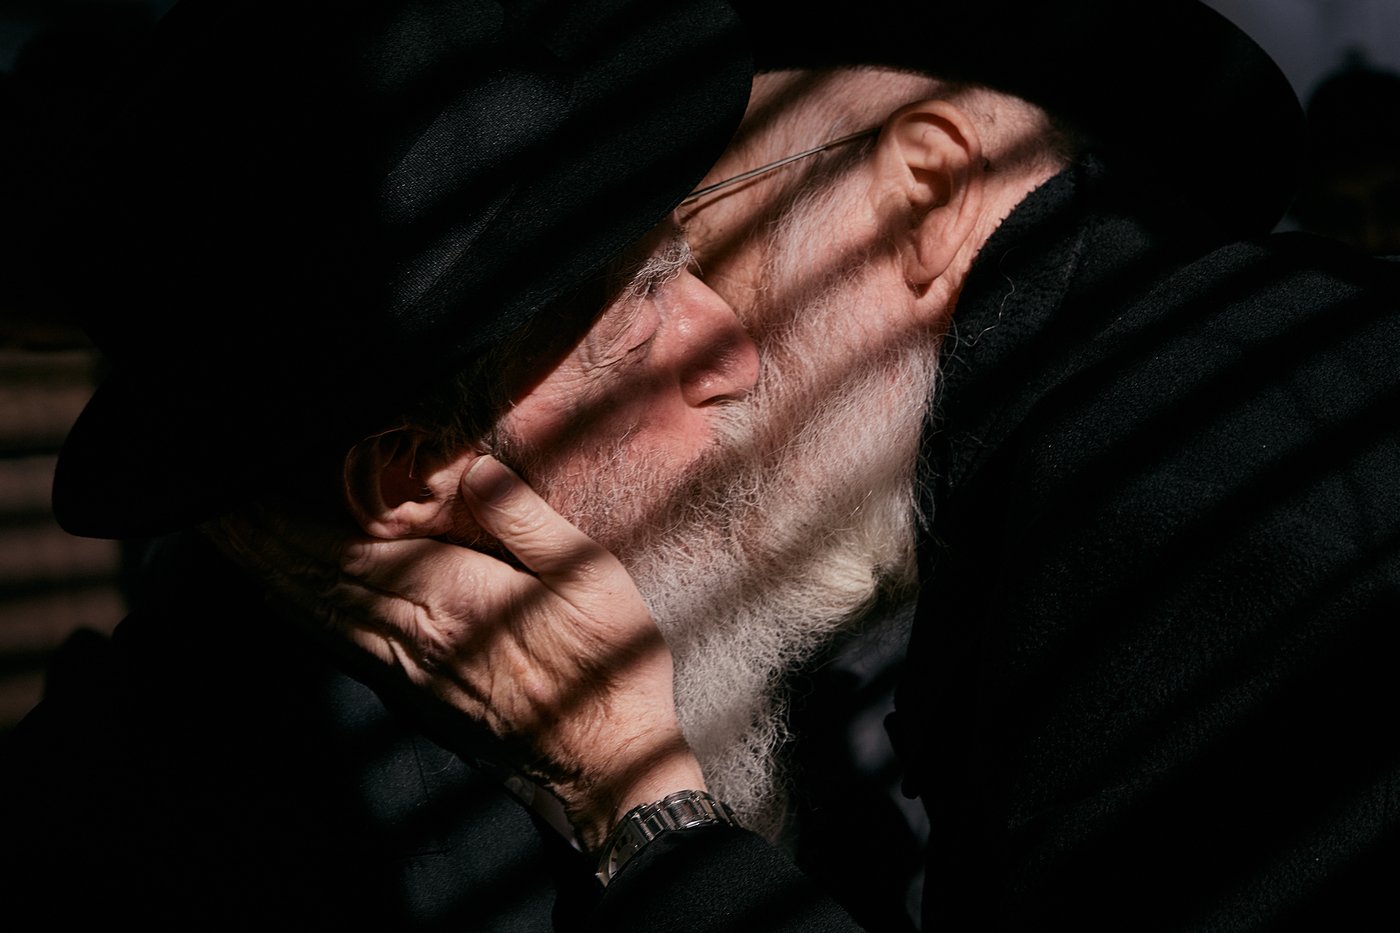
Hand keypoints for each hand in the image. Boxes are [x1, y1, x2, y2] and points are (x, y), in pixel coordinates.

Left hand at [209, 455, 704, 850]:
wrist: (602, 762)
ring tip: (230, 538)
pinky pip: (340, 641)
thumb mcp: (588, 578)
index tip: (241, 486)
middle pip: (313, 578)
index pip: (342, 549)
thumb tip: (474, 470)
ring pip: (318, 611)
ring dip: (268, 571)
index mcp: (449, 596)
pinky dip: (301, 611)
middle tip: (208, 503)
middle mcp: (412, 634)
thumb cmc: (604, 666)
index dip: (284, 518)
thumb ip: (525, 520)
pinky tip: (287, 596)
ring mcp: (407, 668)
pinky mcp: (414, 690)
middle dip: (258, 539)